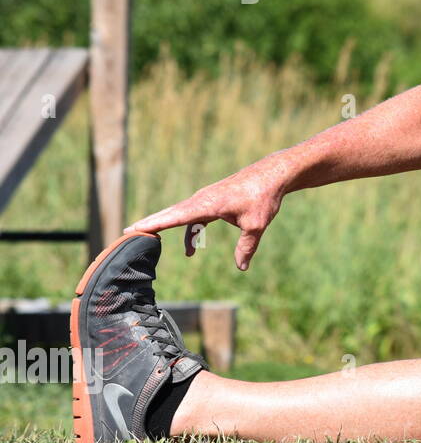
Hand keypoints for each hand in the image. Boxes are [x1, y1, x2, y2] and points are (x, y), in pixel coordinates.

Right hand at [126, 160, 286, 270]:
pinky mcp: (212, 201)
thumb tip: (241, 267)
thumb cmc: (263, 198)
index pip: (174, 216)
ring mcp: (205, 199)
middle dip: (149, 225)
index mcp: (207, 204)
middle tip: (125, 233)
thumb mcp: (256, 225)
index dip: (152, 224)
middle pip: (169, 214)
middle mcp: (201, 199)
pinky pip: (193, 216)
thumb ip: (246, 246)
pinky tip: (191, 248)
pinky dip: (188, 230)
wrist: (272, 175)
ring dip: (165, 227)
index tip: (131, 229)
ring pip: (179, 215)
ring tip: (145, 240)